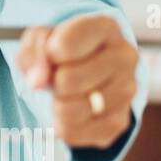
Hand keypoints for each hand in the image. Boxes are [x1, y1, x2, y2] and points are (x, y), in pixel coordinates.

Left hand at [15, 14, 138, 148]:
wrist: (84, 69)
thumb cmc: (61, 49)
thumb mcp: (40, 38)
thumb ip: (34, 52)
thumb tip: (37, 81)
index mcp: (106, 27)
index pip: (65, 45)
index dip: (47, 54)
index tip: (51, 54)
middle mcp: (125, 57)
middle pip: (68, 81)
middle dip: (52, 82)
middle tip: (57, 77)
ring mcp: (127, 90)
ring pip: (72, 110)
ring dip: (56, 104)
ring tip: (64, 93)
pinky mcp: (120, 121)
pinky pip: (74, 132)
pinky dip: (61, 124)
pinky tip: (69, 110)